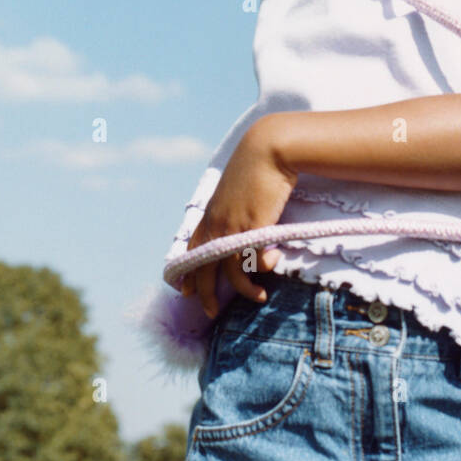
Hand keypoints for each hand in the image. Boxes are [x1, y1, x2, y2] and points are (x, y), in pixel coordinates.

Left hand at [180, 117, 297, 319]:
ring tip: (258, 297)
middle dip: (205, 293)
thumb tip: (244, 224)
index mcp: (210, 214)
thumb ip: (234, 207)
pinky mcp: (253, 228)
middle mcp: (217, 224)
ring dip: (244, 289)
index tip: (185, 291)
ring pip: (230, 271)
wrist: (268, 148)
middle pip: (204, 267)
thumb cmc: (257, 164)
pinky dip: (264, 267)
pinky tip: (274, 261)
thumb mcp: (237, 188)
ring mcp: (233, 227)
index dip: (188, 272)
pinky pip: (255, 260)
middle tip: (211, 312)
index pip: (192, 249)